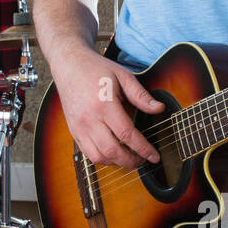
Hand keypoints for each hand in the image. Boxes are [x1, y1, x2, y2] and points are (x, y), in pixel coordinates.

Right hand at [53, 49, 163, 169]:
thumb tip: (159, 109)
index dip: (143, 149)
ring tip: (129, 158)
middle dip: (131, 161)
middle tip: (143, 159)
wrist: (68, 64)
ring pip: (98, 157)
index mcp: (104, 104)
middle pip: (112, 151)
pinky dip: (102, 158)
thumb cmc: (96, 68)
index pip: (127, 134)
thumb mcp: (123, 76)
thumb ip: (140, 95)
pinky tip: (113, 153)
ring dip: (116, 162)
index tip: (154, 156)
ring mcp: (79, 126)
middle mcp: (89, 119)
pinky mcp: (73, 130)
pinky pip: (87, 153)